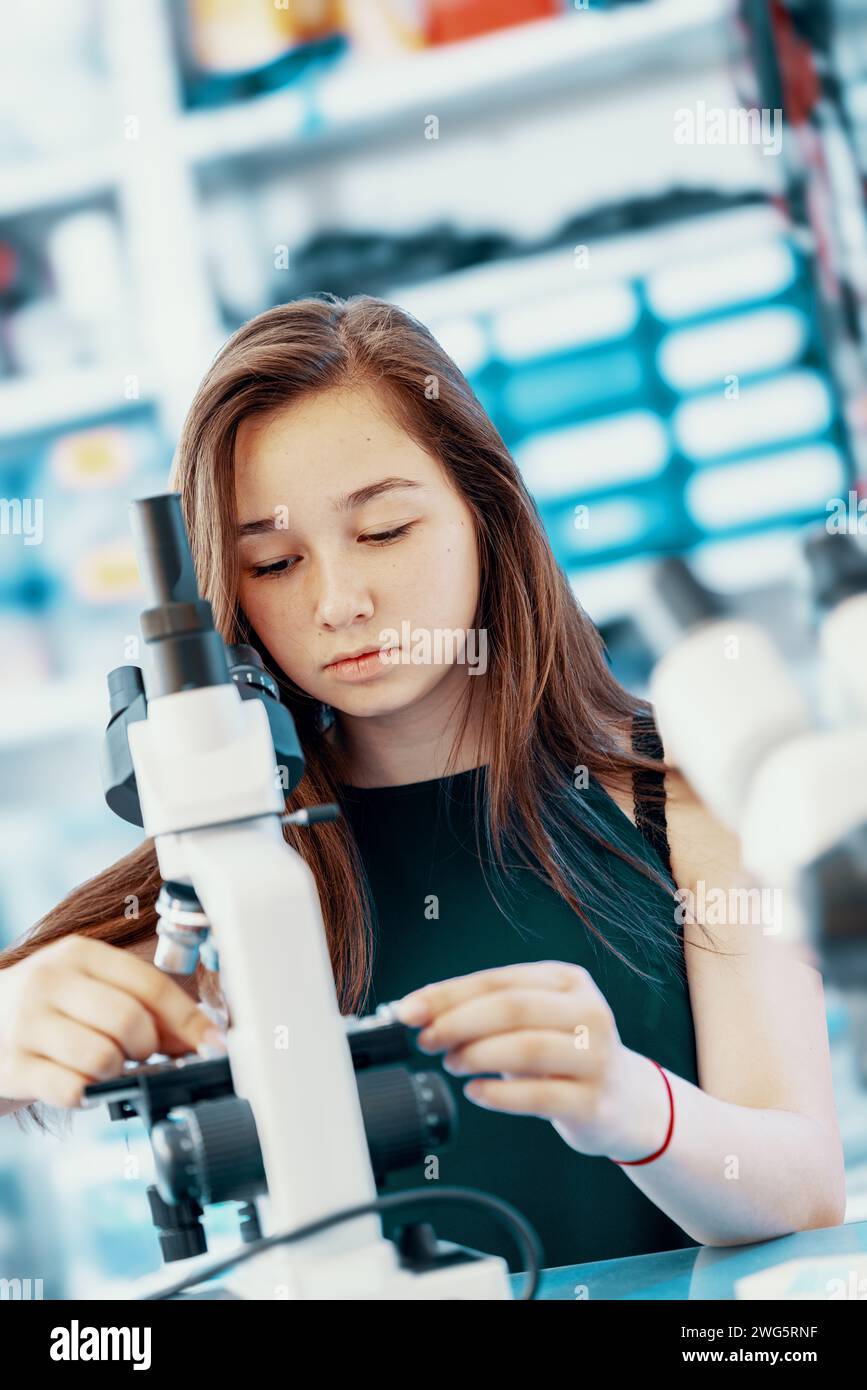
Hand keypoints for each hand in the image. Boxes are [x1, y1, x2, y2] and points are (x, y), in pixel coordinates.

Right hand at [0, 936, 219, 1110]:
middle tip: (140, 1055)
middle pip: (131, 1021)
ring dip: (117, 1073)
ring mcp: (26, 1024)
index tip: (212, 1044)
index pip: (150, 985)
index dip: (189, 1020)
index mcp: (78, 954)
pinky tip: (80, 1084)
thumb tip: (200, 1036)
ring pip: (104, 1057)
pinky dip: (88, 1095)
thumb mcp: (86, 988)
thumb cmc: (45, 1011)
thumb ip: (139, 1003)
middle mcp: (50, 981)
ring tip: (105, 1067)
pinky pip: (73, 1090)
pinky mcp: (12, 1067)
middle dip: (149, 1048)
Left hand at [394, 960, 669, 1160]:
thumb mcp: (534, 1020)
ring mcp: (596, 1058)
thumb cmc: (565, 1053)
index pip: (498, 981)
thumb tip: (421, 1011)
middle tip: (425, 1039)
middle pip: (513, 1008)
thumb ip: (485, 1011)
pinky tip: (476, 1091)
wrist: (626, 1102)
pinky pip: (539, 1096)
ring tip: (451, 1063)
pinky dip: (499, 1093)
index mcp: (568, 981)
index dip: (447, 995)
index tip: (408, 1010)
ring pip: (528, 1048)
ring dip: (477, 1055)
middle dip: (458, 1022)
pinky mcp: (594, 1102)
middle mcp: (589, 1012)